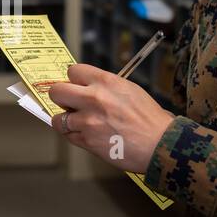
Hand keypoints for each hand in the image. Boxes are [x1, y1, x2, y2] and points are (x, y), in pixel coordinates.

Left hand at [49, 63, 175, 173]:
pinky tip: (88, 135)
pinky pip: (68, 136)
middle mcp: (94, 98)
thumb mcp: (130, 90)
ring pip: (58, 118)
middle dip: (61, 97)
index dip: (74, 80)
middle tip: (69, 104)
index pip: (73, 71)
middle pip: (56, 91)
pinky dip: (75, 136)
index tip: (77, 87)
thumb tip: (85, 88)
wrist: (160, 145)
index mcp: (106, 82)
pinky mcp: (87, 141)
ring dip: (66, 121)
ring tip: (80, 124)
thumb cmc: (150, 118)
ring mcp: (88, 121)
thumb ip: (105, 87)